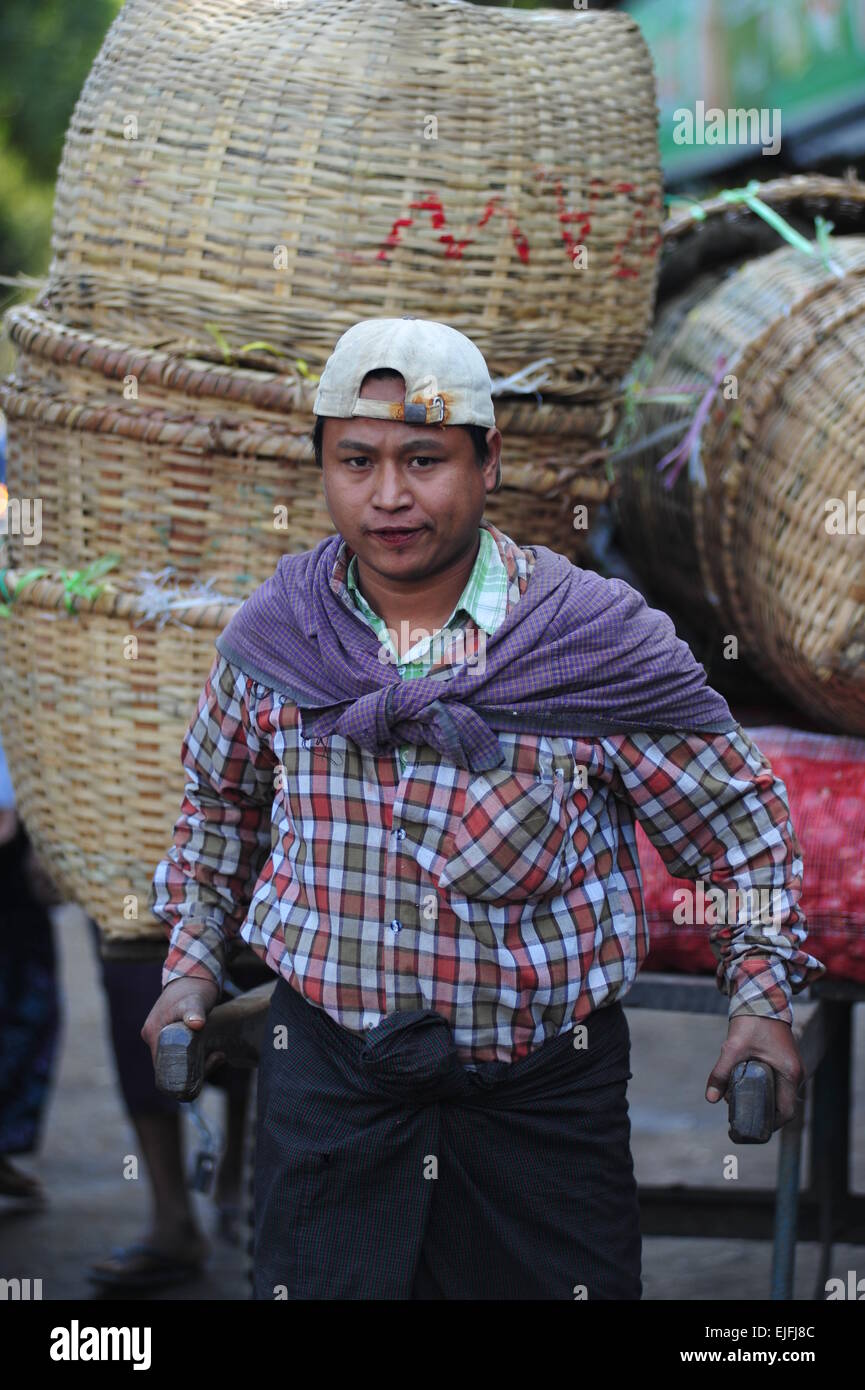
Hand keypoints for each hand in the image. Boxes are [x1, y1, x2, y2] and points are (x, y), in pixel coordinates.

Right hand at [141, 976, 223, 1074]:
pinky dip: (195, 1056)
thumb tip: (196, 1023)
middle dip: (193, 1069)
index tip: (206, 1065)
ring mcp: (160, 1034)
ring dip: (197, 1063)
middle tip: (216, 1058)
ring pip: (176, 1060)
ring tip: (218, 1055)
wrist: (194, 975)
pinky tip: (213, 1051)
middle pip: (169, 1065)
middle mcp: (152, 1036)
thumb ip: (194, 1011)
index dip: (183, 1074)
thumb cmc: (194, 988)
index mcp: (152, 1033)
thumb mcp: (195, 1001)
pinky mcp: (170, 1033)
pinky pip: (180, 1053)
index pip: (162, 1066)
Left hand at [705, 1014, 804, 1131]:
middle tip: (739, 1121)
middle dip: (761, 1116)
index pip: (785, 1113)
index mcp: (790, 1074)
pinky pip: (776, 1084)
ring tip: (736, 1105)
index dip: (769, 1126)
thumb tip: (710, 1099)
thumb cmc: (751, 1022)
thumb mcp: (733, 1048)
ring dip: (760, 1102)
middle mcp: (795, 1073)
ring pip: (778, 1095)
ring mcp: (791, 1067)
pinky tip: (742, 1090)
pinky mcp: (783, 1061)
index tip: (749, 1131)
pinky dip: (762, 1090)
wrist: (761, 997)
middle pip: (782, 1106)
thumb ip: (721, 1073)